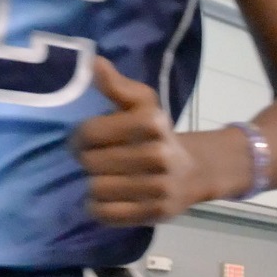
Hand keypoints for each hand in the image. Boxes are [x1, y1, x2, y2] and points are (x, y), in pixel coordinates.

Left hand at [72, 58, 203, 225]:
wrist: (196, 172)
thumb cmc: (159, 135)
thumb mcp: (143, 105)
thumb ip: (118, 86)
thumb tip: (94, 62)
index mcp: (152, 122)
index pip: (89, 133)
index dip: (80, 138)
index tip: (86, 140)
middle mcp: (158, 154)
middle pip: (90, 163)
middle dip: (89, 162)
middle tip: (99, 161)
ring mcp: (159, 186)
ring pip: (96, 189)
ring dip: (94, 185)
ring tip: (106, 179)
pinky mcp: (156, 213)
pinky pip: (106, 214)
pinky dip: (99, 208)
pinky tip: (108, 198)